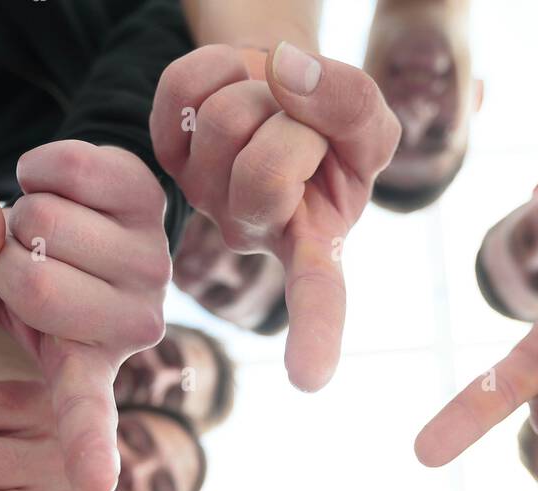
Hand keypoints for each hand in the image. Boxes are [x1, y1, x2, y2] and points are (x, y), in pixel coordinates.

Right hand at [0, 139, 170, 490]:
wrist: (77, 207)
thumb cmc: (18, 268)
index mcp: (87, 369)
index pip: (85, 416)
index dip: (87, 449)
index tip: (92, 490)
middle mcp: (133, 330)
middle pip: (28, 284)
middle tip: (24, 261)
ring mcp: (151, 266)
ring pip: (42, 223)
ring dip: (19, 210)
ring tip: (48, 233)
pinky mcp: (152, 202)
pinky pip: (63, 169)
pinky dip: (37, 164)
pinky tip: (68, 190)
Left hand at [151, 42, 400, 389]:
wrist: (285, 89)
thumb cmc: (334, 126)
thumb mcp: (370, 124)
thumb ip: (352, 102)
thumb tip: (288, 73)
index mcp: (315, 245)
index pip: (317, 296)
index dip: (316, 335)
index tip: (309, 380)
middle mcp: (255, 232)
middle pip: (267, 170)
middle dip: (296, 124)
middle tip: (303, 127)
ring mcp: (206, 193)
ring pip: (226, 124)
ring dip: (259, 89)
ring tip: (269, 108)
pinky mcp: (167, 149)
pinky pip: (186, 88)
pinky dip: (216, 64)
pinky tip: (228, 88)